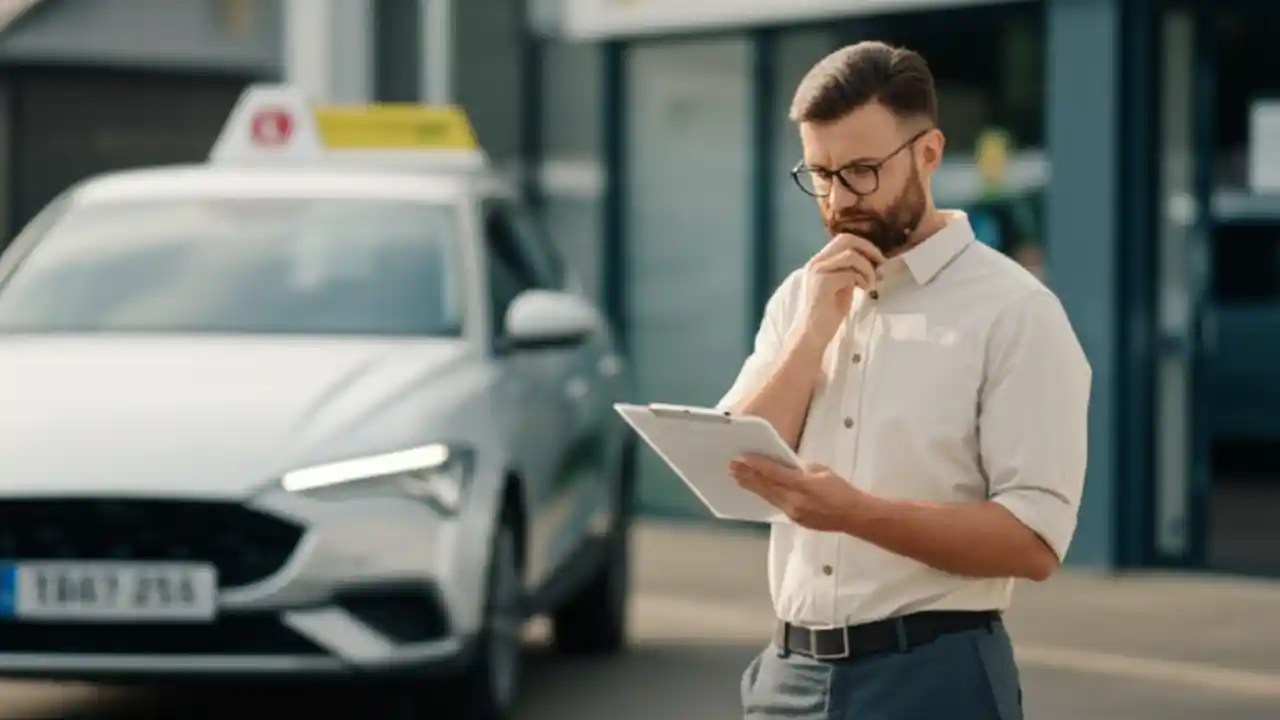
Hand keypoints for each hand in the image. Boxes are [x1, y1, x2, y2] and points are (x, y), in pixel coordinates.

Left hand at [729, 454, 867, 532]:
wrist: (854, 516)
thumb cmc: (842, 490)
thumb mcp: (823, 472)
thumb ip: (804, 469)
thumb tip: (789, 467)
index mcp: (804, 485)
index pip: (774, 473)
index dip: (756, 465)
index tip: (741, 458)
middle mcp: (795, 500)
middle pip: (766, 486)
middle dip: (747, 476)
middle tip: (731, 467)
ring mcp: (793, 512)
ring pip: (768, 497)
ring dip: (752, 486)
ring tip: (737, 478)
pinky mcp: (795, 520)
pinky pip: (776, 505)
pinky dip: (765, 495)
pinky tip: (756, 490)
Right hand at [800, 234, 886, 346]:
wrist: (813, 333)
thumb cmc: (828, 313)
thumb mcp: (842, 286)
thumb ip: (850, 271)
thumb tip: (872, 261)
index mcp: (819, 261)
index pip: (843, 239)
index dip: (864, 245)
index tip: (878, 258)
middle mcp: (816, 262)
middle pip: (846, 240)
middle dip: (869, 249)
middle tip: (881, 263)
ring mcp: (818, 271)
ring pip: (851, 256)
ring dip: (867, 269)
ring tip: (870, 284)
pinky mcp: (823, 283)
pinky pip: (850, 273)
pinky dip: (862, 281)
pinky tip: (864, 291)